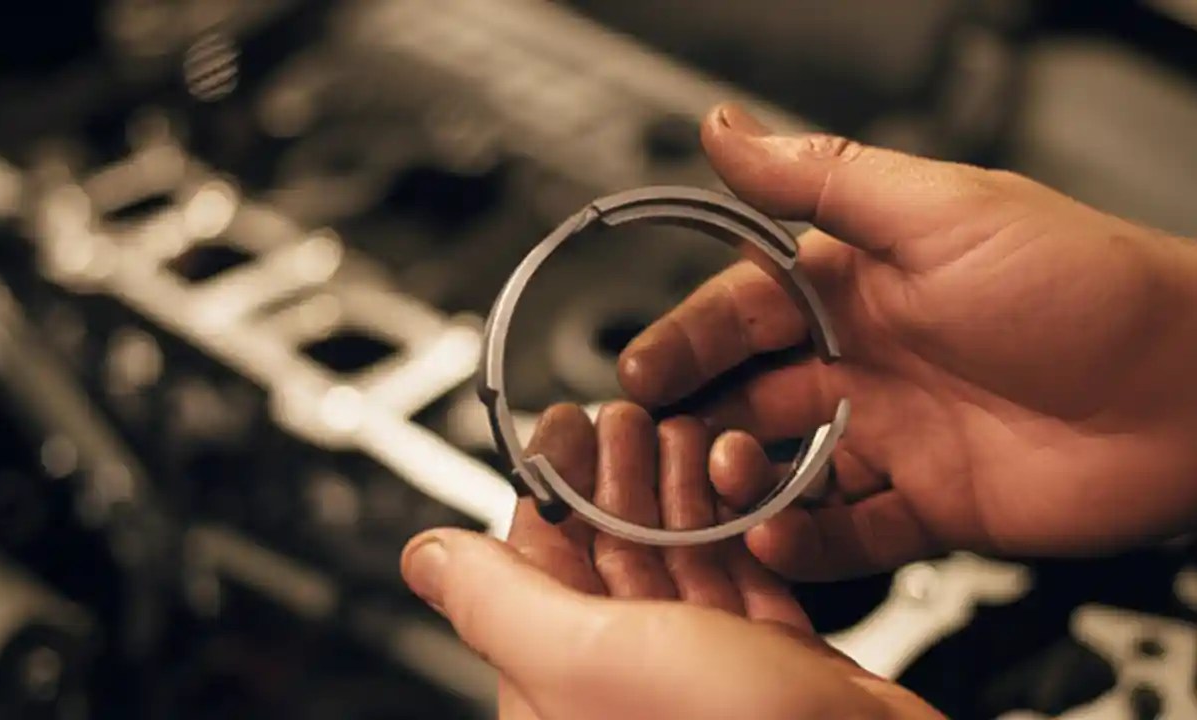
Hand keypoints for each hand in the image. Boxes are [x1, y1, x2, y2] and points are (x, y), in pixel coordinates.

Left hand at [401, 403, 943, 719]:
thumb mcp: (583, 656)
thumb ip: (497, 600)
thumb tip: (425, 559)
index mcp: (563, 686)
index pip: (534, 566)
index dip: (550, 487)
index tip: (563, 426)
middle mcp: (629, 682)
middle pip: (609, 555)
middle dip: (616, 476)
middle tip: (627, 414)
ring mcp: (703, 673)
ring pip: (676, 562)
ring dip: (675, 492)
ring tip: (680, 432)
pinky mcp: (772, 665)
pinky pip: (742, 579)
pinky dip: (736, 528)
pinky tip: (731, 487)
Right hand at [618, 103, 1196, 579]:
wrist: (1195, 394)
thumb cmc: (1083, 286)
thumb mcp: (938, 212)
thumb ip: (820, 181)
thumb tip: (726, 129)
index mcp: (859, 285)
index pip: (742, 312)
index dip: (685, 340)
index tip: (639, 371)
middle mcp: (869, 360)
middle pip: (750, 394)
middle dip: (698, 418)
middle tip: (655, 444)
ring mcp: (897, 436)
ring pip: (786, 469)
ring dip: (743, 485)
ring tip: (723, 490)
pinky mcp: (930, 506)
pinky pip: (847, 533)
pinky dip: (809, 545)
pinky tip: (782, 539)